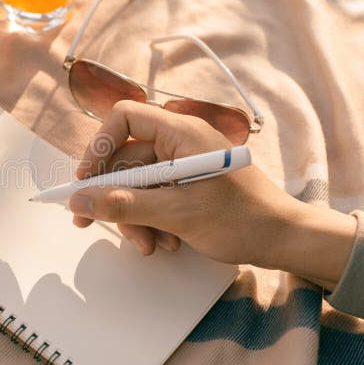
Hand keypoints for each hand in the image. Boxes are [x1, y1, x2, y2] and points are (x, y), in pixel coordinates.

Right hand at [70, 101, 356, 288]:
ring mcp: (185, 164)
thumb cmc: (240, 220)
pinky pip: (156, 196)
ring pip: (139, 184)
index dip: (98, 147)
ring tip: (150, 246)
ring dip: (136, 216)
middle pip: (127, 159)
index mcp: (181, 133)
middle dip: (116, 197)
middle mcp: (181, 142)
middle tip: (93, 225)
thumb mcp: (176, 214)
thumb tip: (78, 201)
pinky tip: (167, 243)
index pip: (124, 118)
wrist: (285, 240)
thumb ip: (123, 205)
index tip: (85, 181)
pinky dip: (154, 219)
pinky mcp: (190, 184)